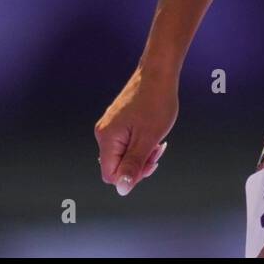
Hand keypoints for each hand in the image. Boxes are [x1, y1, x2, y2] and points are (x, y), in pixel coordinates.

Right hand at [93, 65, 178, 195]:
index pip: (111, 175)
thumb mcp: (148, 139)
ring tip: (158, 140)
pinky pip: (127, 142)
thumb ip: (133, 165)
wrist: (159, 73)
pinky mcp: (119, 121)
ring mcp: (111, 126)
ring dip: (143, 152)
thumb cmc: (156, 103)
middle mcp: (104, 133)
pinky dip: (142, 142)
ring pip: (124, 153)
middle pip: (117, 165)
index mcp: (107, 138)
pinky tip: (154, 133)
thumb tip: (121, 190)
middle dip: (140, 163)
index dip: (131, 176)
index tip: (152, 161)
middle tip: (158, 149)